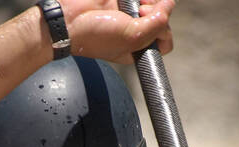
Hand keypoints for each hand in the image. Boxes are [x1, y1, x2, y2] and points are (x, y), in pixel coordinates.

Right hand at [57, 0, 175, 63]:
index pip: (165, 40)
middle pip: (162, 18)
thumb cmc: (95, 36)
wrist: (68, 19)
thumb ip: (157, 24)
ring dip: (150, 0)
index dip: (165, 31)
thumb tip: (170, 5)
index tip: (151, 26)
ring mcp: (128, 13)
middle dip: (157, 12)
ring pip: (153, 2)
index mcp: (138, 48)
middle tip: (140, 12)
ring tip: (135, 3)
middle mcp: (135, 31)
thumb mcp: (133, 38)